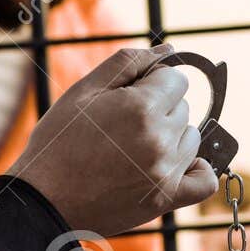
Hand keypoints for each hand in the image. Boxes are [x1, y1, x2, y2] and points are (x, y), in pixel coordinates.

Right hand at [10, 43, 217, 239]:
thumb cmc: (58, 142)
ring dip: (171, 138)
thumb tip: (169, 50)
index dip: (153, 84)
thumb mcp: (84, 90)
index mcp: (141, 107)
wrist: (45, 199)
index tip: (129, 98)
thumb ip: (129, 63)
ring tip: (134, 149)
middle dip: (159, 110)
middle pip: (183, 108)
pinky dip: (197, 170)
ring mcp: (165, 172)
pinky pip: (204, 181)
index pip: (176, 79)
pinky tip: (175, 164)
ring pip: (191, 139)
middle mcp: (159, 139)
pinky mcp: (165, 199)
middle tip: (122, 127)